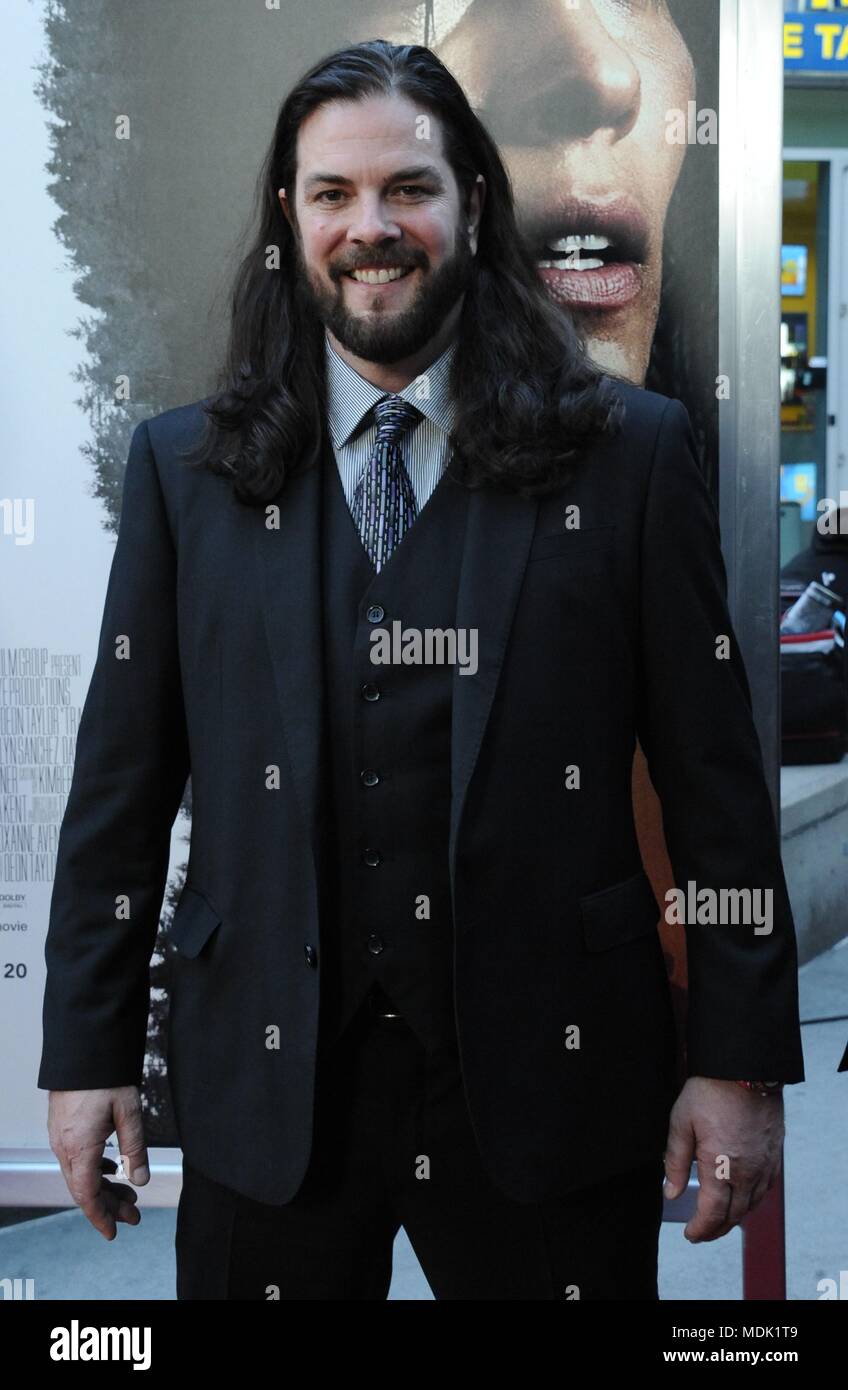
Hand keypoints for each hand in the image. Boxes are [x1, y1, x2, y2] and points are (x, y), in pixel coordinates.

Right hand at [47, 1086, 148, 1239]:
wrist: (83, 1049)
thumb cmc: (105, 1077)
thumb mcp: (128, 1112)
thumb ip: (135, 1148)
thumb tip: (140, 1180)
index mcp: (79, 1148)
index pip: (87, 1195)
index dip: (101, 1217)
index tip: (113, 1232)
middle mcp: (64, 1147)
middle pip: (85, 1189)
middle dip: (109, 1205)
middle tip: (134, 1215)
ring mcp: (60, 1137)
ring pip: (80, 1175)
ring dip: (104, 1187)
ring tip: (129, 1194)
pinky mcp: (62, 1128)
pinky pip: (76, 1160)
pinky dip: (95, 1170)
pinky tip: (112, 1168)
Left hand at [662, 1076, 783, 1241]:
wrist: (744, 1068)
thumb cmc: (710, 1091)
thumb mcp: (681, 1123)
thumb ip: (676, 1162)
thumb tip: (671, 1193)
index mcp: (720, 1166)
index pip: (712, 1213)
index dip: (700, 1229)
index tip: (690, 1234)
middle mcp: (747, 1171)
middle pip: (734, 1215)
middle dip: (716, 1229)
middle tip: (701, 1233)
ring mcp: (764, 1164)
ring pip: (752, 1204)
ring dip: (735, 1218)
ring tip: (719, 1220)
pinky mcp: (774, 1154)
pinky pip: (766, 1188)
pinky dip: (752, 1200)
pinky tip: (742, 1198)